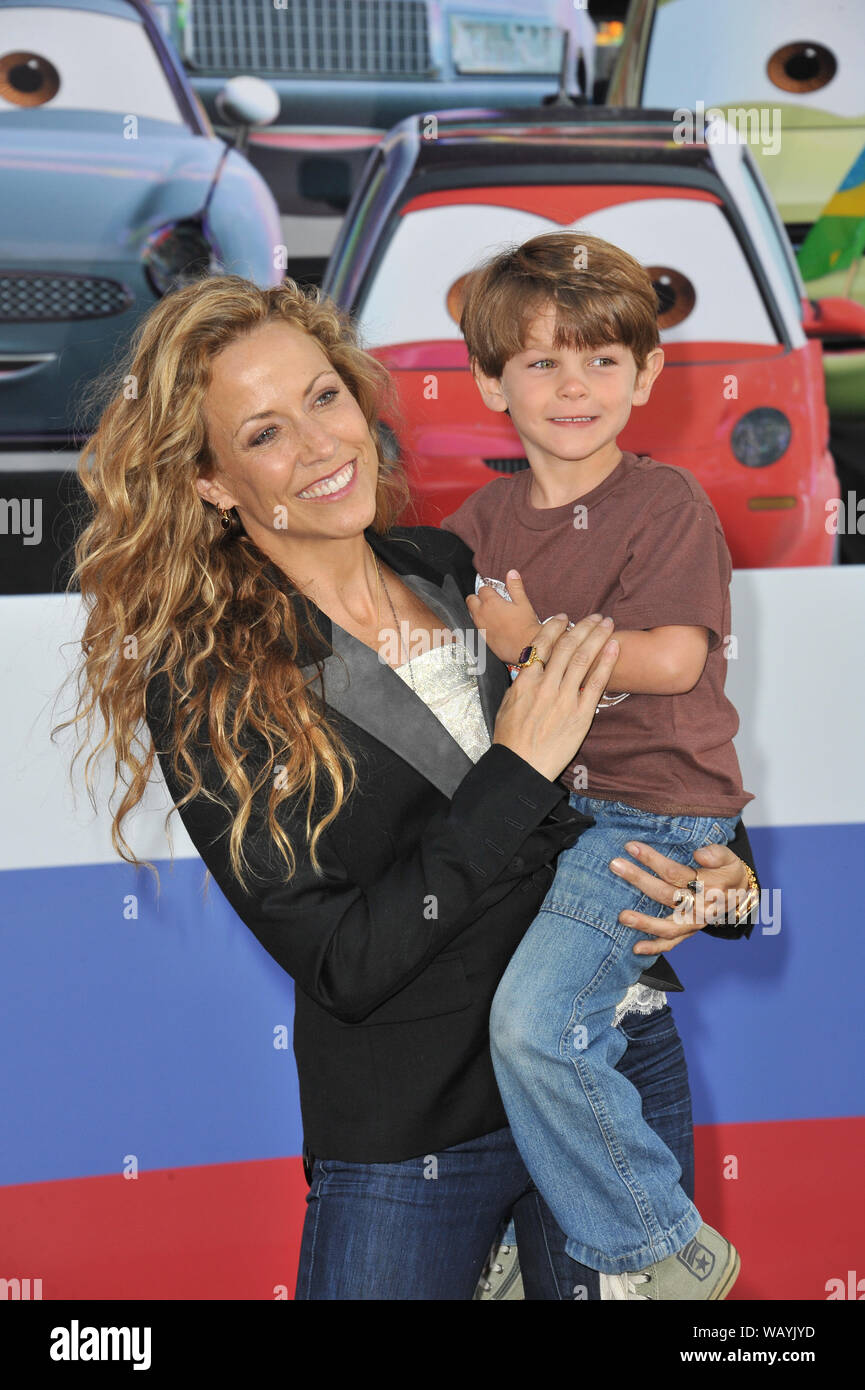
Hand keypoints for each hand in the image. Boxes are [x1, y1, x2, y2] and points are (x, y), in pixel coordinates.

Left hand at [467, 569, 539, 663]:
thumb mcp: (523, 603)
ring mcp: (480, 626)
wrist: (526, 648)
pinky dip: (481, 624)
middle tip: (490, 601)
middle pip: (471, 600)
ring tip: (492, 614)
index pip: (483, 589)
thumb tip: (512, 573)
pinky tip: (493, 626)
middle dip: (478, 598)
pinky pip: (476, 627)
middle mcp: (482, 614)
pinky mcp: (482, 638)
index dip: (490, 589)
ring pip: (471, 613)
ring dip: (478, 611)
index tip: (497, 593)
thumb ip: (515, 587)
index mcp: (491, 602)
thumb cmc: (526, 627)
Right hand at [491, 614, 618, 780]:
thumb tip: (527, 669)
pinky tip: (614, 647)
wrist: (521, 766)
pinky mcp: (581, 714)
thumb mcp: (507, 704)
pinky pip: (597, 682)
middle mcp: (545, 685)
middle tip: (595, 616)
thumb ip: (520, 684)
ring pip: (583, 658)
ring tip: (608, 623)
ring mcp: (564, 698)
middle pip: (567, 646)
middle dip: (583, 627)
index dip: (554, 627)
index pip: (541, 644)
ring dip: (597, 636)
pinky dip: (606, 662)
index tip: (564, 618)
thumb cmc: (511, 739)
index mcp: (525, 681)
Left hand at [608, 840, 752, 954]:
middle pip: (665, 894)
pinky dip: (654, 947)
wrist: (741, 896)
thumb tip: (699, 854)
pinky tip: (636, 948)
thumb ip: (716, 854)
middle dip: (638, 879)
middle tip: (616, 865)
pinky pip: (671, 943)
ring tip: (622, 916)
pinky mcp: (688, 933)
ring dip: (644, 922)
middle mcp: (700, 908)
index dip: (652, 859)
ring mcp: (693, 924)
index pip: (675, 873)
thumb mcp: (729, 858)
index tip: (631, 847)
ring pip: (667, 926)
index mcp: (708, 887)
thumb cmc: (728, 872)